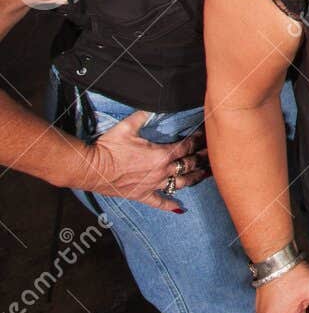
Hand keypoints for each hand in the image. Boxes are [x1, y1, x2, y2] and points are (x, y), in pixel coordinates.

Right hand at [84, 111, 207, 211]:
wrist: (90, 168)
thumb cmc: (108, 147)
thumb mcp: (127, 126)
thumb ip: (144, 115)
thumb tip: (155, 104)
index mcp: (161, 154)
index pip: (187, 147)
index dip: (198, 140)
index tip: (206, 136)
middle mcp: (161, 172)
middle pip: (188, 165)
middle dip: (202, 158)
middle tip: (214, 154)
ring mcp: (153, 185)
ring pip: (181, 184)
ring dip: (194, 178)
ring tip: (205, 174)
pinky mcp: (141, 195)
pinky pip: (158, 202)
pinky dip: (169, 206)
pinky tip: (180, 209)